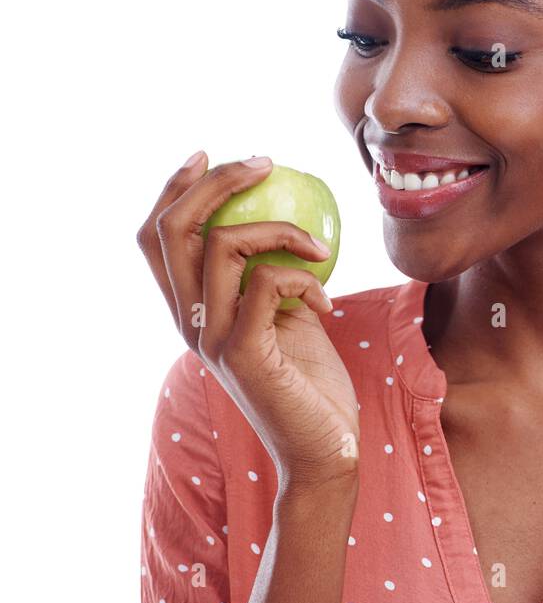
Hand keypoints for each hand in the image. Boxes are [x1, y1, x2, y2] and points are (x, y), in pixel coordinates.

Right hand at [138, 151, 359, 490]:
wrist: (324, 448)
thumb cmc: (311, 382)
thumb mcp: (288, 315)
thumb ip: (272, 276)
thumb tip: (289, 221)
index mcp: (192, 311)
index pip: (157, 239)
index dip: (173, 189)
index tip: (209, 154)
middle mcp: (189, 322)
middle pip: (173, 231)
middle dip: (216, 183)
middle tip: (265, 162)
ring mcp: (212, 338)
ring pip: (222, 247)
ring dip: (280, 229)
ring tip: (318, 247)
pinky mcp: (244, 353)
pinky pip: (266, 283)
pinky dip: (302, 276)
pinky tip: (325, 299)